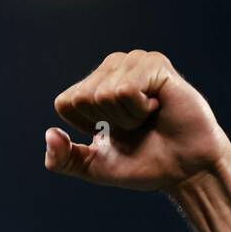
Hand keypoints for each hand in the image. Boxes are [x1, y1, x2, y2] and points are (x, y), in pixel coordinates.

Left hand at [45, 50, 230, 191]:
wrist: (182, 170)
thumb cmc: (141, 164)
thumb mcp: (93, 167)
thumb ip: (62, 159)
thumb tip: (49, 134)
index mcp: (93, 88)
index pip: (65, 103)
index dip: (85, 127)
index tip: (112, 133)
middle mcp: (111, 68)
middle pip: (82, 98)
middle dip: (107, 123)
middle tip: (135, 125)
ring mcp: (134, 62)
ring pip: (104, 93)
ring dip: (126, 118)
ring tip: (147, 116)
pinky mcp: (155, 63)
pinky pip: (126, 89)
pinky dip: (140, 109)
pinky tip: (158, 107)